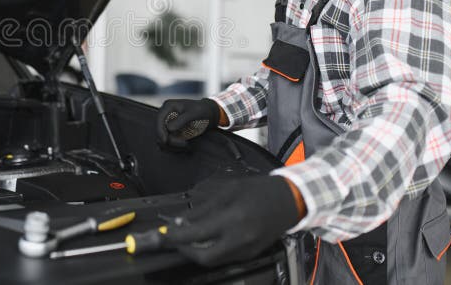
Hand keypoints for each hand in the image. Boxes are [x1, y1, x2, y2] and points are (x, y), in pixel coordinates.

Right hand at [156, 98, 220, 148]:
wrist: (209, 114)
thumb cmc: (202, 110)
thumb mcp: (194, 113)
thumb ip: (181, 120)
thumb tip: (169, 129)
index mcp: (168, 106)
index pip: (159, 119)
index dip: (160, 131)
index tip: (165, 141)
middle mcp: (166, 115)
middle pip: (160, 131)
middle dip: (170, 140)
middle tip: (185, 144)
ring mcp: (167, 124)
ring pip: (163, 139)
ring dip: (173, 145)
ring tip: (187, 145)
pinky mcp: (171, 132)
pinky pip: (168, 142)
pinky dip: (175, 146)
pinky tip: (186, 145)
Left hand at [167, 175, 300, 265]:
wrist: (289, 201)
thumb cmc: (258, 191)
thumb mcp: (228, 191)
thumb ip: (203, 209)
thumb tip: (181, 221)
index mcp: (234, 218)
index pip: (196, 234)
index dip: (175, 237)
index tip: (160, 235)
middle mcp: (241, 238)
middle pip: (204, 257)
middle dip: (185, 250)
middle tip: (173, 239)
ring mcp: (247, 250)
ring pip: (214, 259)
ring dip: (197, 251)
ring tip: (188, 236)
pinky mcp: (251, 254)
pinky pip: (225, 257)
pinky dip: (212, 250)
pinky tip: (207, 238)